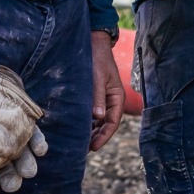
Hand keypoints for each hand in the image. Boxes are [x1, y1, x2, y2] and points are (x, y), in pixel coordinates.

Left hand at [90, 29, 124, 149]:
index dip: (104, 136)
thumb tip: (98, 117)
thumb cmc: (97, 58)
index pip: (113, 122)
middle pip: (106, 125)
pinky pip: (92, 114)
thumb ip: (97, 97)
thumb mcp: (98, 77)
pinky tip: (76, 128)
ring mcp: (103, 99)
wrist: (93, 43)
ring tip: (79, 143)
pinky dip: (86, 122)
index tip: (93, 147)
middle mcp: (111, 101)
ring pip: (99, 121)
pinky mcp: (94, 96)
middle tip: (83, 150)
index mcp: (117, 97)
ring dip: (91, 131)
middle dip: (96, 137)